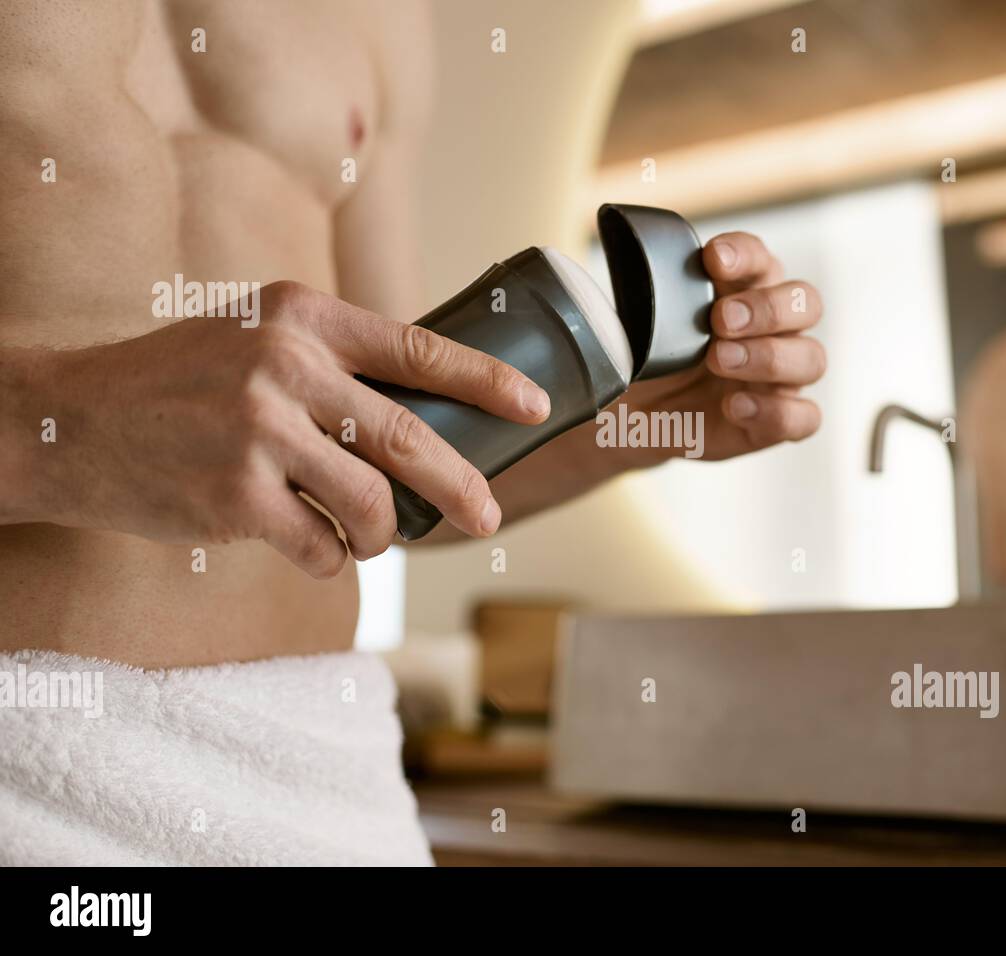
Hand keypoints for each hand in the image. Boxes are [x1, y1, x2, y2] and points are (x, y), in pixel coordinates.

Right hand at [29, 281, 548, 576]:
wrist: (64, 419)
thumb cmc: (174, 385)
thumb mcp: (252, 338)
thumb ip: (329, 361)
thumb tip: (420, 415)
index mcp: (302, 316)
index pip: (417, 348)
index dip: (486, 383)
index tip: (535, 407)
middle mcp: (286, 364)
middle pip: (411, 440)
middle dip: (462, 487)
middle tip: (486, 515)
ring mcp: (260, 430)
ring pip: (372, 506)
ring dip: (380, 535)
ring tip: (363, 537)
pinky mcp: (235, 495)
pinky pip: (321, 547)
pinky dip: (328, 559)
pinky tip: (307, 546)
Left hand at [615, 231, 824, 462]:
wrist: (637, 416)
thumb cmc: (652, 360)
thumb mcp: (644, 327)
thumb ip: (656, 300)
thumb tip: (635, 271)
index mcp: (745, 289)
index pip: (761, 259)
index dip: (744, 255)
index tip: (714, 259)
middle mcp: (775, 329)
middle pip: (807, 303)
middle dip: (767, 308)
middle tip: (722, 319)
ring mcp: (782, 376)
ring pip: (811, 358)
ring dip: (768, 357)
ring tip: (719, 361)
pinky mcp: (779, 420)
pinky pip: (805, 418)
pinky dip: (775, 412)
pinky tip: (735, 407)